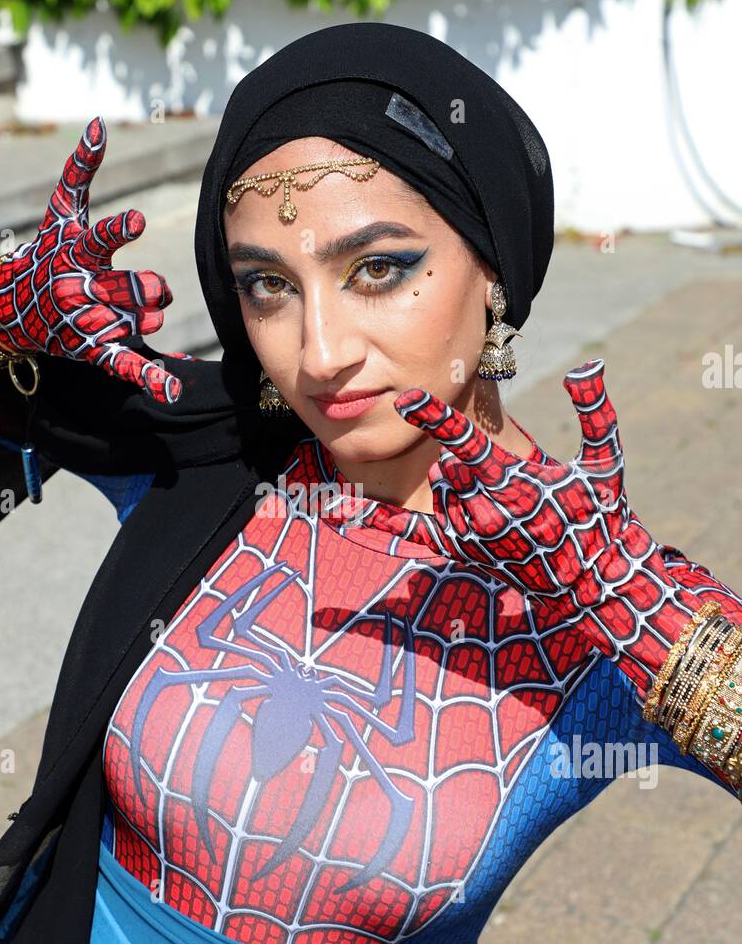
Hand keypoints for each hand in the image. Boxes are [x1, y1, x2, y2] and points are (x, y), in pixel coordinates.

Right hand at [0, 117, 181, 404]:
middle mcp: (80, 288)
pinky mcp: (91, 351)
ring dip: (147, 318)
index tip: (137, 220)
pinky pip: (124, 365)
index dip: (120, 231)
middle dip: (151, 291)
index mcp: (77, 252)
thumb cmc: (43, 252)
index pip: (102, 239)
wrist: (8, 308)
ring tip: (136, 311)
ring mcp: (85, 322)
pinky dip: (149, 378)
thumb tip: (99, 123)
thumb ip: (80, 171)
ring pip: (140, 323)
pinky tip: (173, 389)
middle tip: (153, 290)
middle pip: (138, 290)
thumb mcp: (60, 212)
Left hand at [394, 359, 700, 685]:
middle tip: (516, 480)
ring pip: (442, 485)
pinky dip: (376, 519)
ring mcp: (469, 531)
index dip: (432, 416)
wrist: (594, 580)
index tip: (404, 398)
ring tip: (510, 501)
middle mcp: (483, 507)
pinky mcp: (460, 549)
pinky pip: (410, 531)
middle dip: (474, 460)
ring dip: (464, 482)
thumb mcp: (605, 460)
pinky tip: (339, 510)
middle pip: (450, 462)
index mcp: (513, 480)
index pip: (462, 441)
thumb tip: (588, 363)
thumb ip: (594, 410)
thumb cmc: (601, 517)